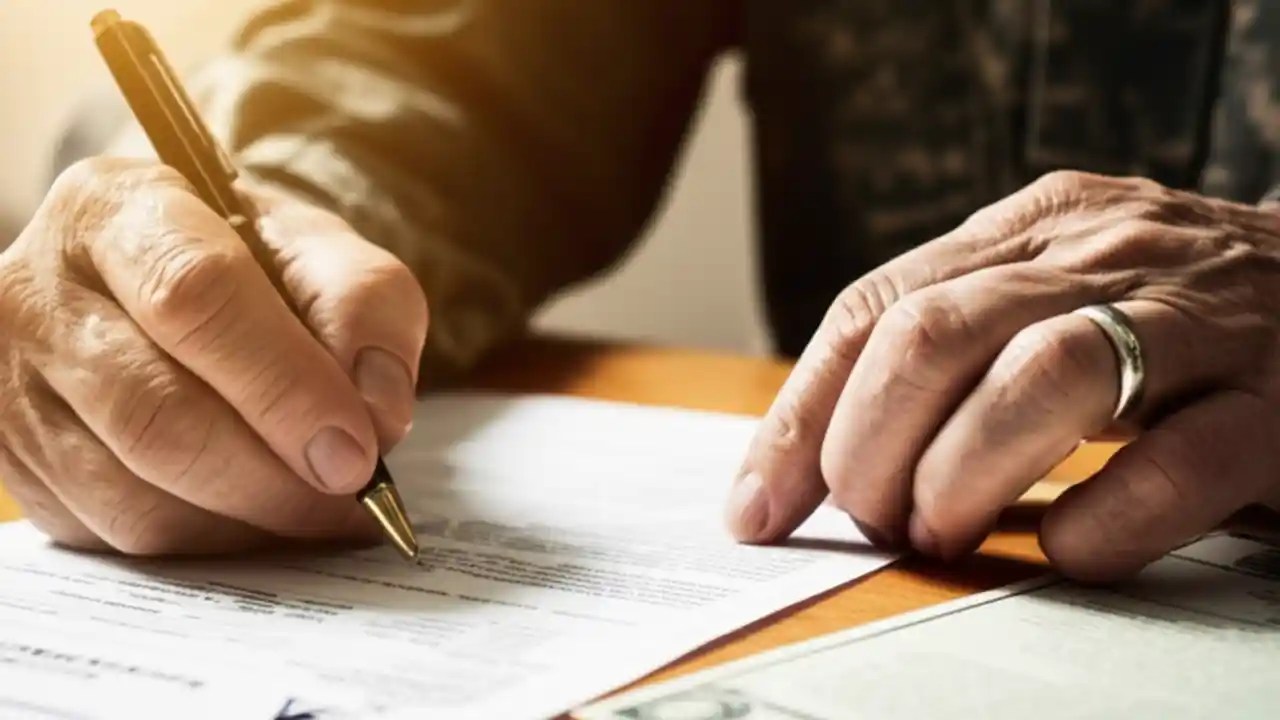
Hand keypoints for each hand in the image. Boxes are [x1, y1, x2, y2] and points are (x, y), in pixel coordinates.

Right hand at [0, 158, 427, 554]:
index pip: (193, 295)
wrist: (158, 282)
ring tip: (318, 510)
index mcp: (115, 210)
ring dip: (246, 521)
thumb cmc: (245, 262)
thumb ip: (365, 308)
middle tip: (351, 497)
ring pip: (132, 494)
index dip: (284, 385)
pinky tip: (257, 516)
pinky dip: (205, 543)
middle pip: (155, 413)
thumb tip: (377, 416)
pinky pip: (116, 536)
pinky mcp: (14, 466)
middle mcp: (35, 294)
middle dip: (272, 476)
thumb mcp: (319, 249)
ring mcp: (7, 389)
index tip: (355, 450)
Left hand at [728, 170, 1279, 581]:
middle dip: (869, 447)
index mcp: (1035, 229)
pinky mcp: (1279, 406)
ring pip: (1043, 377)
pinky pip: (1176, 465)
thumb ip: (955, 346)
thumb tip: (817, 453)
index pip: (876, 307)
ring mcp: (1200, 324)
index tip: (758, 503)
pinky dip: (1098, 522)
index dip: (801, 414)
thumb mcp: (1056, 291)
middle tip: (873, 518)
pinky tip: (1064, 545)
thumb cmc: (1178, 313)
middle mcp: (1108, 255)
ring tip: (940, 532)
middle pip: (934, 335)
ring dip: (960, 474)